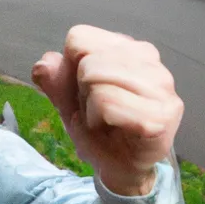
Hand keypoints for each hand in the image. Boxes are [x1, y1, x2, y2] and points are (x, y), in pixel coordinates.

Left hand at [32, 25, 183, 195]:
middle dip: (81, 91)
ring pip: (96, 80)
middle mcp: (150, 59)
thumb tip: (43, 64)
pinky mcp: (161, 114)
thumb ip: (54, 80)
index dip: (71, 69)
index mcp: (127, 47)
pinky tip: (115, 129)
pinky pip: (107, 103)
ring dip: (90, 108)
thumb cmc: (100, 128)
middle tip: (98, 110)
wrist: (121, 166)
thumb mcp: (68, 100)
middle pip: (86, 61)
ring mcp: (161, 86)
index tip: (87, 92)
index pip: (79, 37)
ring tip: (106, 119)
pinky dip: (99, 120)